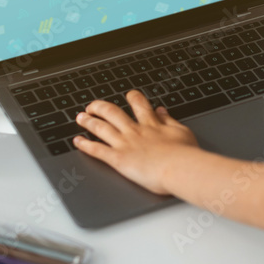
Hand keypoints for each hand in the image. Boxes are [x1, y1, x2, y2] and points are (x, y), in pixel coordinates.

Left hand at [72, 90, 198, 194]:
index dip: (132, 97)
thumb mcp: (182, 131)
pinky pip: (97, 149)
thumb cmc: (186, 154)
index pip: (139, 104)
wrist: (180, 168)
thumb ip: (169, 120)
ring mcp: (125, 143)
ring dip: (88, 121)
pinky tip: (77, 141)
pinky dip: (85, 145)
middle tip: (93, 106)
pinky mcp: (118, 158)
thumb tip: (162, 110)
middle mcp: (135, 130)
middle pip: (112, 112)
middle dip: (100, 107)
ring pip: (101, 127)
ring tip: (80, 118)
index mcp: (152, 124)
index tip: (128, 95)